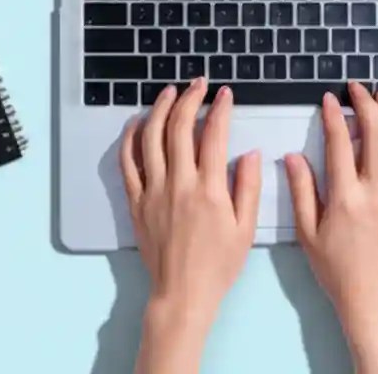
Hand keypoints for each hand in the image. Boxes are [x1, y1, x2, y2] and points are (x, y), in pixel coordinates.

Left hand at [120, 78, 260, 373]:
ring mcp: (153, 191)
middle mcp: (179, 184)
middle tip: (198, 84)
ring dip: (160, 109)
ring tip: (169, 92)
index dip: (220, 109)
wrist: (182, 293)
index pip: (214, 135)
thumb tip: (249, 153)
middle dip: (190, 99)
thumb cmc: (218, 265)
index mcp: (209, 190)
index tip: (225, 95)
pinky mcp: (137, 202)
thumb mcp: (246, 228)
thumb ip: (248, 187)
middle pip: (179, 128)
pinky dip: (131, 138)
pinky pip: (128, 163)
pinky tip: (138, 123)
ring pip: (151, 138)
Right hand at [285, 82, 377, 373]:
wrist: (372, 298)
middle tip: (359, 89)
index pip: (339, 144)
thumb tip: (293, 156)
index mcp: (345, 198)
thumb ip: (301, 191)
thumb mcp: (307, 232)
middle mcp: (376, 194)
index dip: (334, 116)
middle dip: (366, 105)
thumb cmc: (335, 268)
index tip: (330, 99)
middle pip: (376, 136)